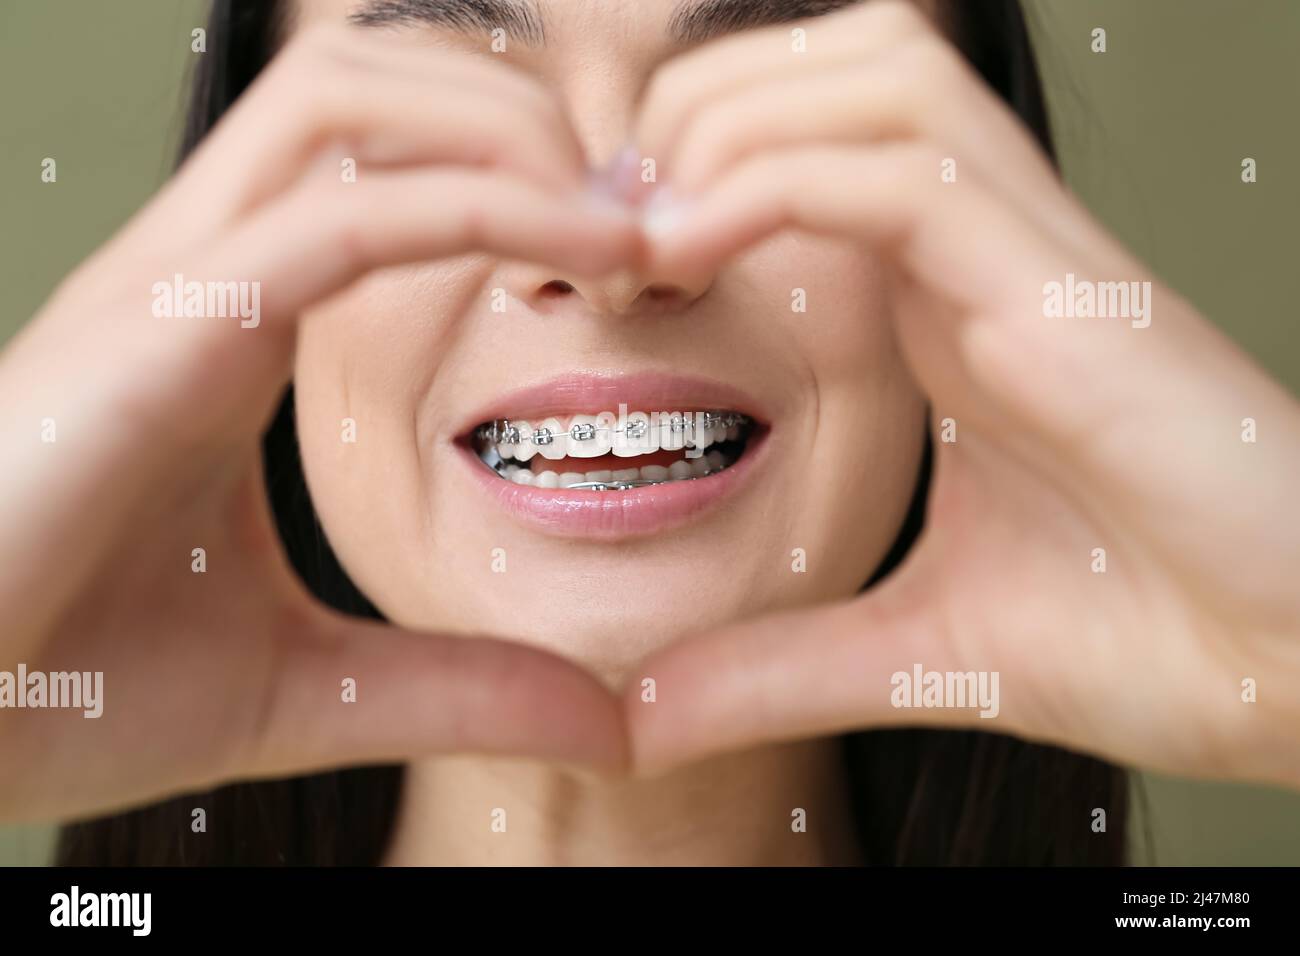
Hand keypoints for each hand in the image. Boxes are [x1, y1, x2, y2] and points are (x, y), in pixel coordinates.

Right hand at [0, 24, 642, 822]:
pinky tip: (595, 260)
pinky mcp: (163, 325)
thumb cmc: (64, 694)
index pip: (385, 163)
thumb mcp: (309, 689)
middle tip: (649, 219)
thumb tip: (605, 724)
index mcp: (239, 326)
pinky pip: (346, 212)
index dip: (525, 180)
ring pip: (352, 102)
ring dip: (514, 135)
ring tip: (626, 232)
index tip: (641, 259)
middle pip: (373, 84)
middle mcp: (208, 272)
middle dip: (530, 118)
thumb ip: (456, 686)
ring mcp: (177, 283)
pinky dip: (487, 210)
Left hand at [625, 1, 1299, 789]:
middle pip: (822, 68)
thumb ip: (770, 668)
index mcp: (940, 303)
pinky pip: (905, 166)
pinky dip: (774, 180)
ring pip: (870, 73)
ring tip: (642, 246)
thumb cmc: (1147, 639)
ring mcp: (1032, 254)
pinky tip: (686, 255)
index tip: (596, 277)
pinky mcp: (1068, 287)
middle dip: (685, 119)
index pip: (798, 145)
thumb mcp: (909, 651)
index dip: (678, 175)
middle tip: (601, 242)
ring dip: (725, 125)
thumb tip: (636, 724)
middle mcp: (981, 252)